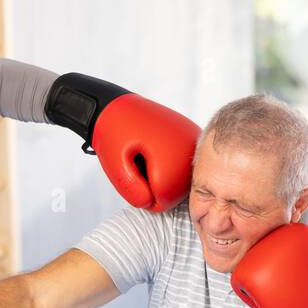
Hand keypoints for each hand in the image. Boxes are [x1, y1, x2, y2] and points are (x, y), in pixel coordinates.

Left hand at [45, 72, 199, 211]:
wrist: (116, 104)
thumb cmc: (113, 132)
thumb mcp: (115, 168)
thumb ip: (133, 193)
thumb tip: (151, 204)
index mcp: (173, 162)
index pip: (162, 203)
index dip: (142, 193)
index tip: (131, 173)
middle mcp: (191, 152)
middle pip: (175, 193)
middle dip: (153, 184)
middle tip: (137, 162)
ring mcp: (194, 142)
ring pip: (180, 180)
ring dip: (163, 173)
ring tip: (146, 153)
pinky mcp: (193, 136)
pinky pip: (182, 165)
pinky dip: (169, 161)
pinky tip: (155, 147)